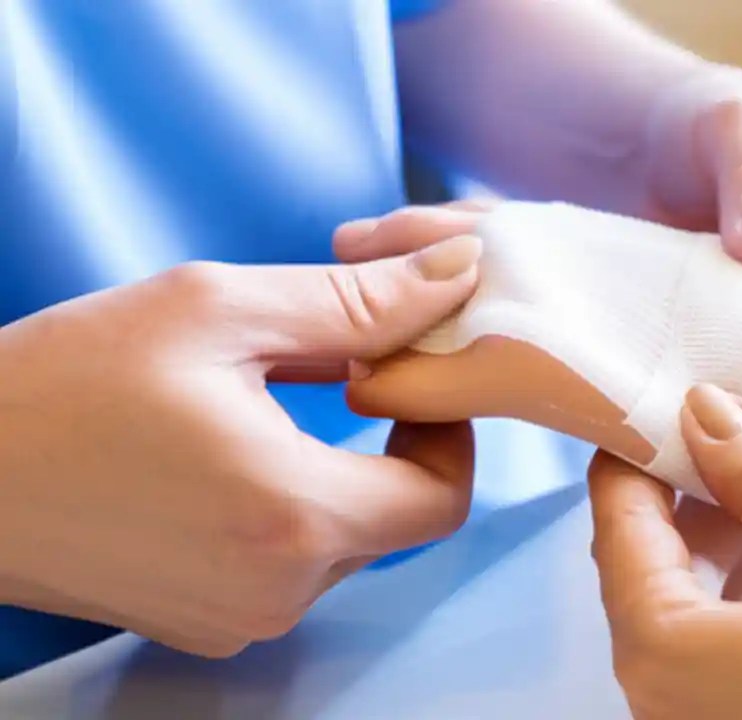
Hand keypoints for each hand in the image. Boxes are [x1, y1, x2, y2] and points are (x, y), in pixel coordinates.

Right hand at [0, 210, 480, 657]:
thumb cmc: (65, 381)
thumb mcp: (216, 311)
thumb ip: (355, 302)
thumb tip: (456, 278)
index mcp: (294, 517)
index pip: (443, 495)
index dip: (447, 430)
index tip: (408, 375)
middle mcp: (277, 591)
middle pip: (396, 519)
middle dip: (390, 443)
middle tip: (344, 369)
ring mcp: (238, 619)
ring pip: (343, 543)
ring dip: (334, 472)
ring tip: (271, 404)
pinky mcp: (201, 624)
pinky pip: (285, 567)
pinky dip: (286, 510)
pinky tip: (233, 453)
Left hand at [589, 385, 741, 719]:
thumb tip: (709, 413)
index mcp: (662, 647)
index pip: (617, 515)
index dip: (640, 446)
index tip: (669, 402)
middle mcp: (653, 697)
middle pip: (637, 562)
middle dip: (679, 491)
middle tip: (729, 436)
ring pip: (672, 605)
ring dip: (708, 543)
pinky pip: (702, 649)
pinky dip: (729, 596)